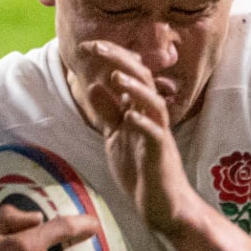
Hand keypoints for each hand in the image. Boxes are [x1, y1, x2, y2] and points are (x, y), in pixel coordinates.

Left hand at [76, 41, 206, 238]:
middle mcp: (151, 117)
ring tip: (117, 78)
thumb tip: (95, 85)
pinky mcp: (161, 155)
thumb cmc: (142, 171)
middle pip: (142, 78)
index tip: (87, 45)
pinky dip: (143, 125)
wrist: (163, 205)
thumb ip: (108, 113)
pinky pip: (155, 135)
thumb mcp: (116, 137)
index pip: (129, 74)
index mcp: (139, 110)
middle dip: (119, 60)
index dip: (110, 57)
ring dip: (135, 90)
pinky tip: (129, 117)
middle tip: (96, 47)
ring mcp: (159, 134)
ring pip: (153, 103)